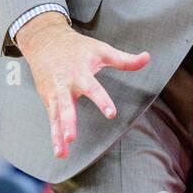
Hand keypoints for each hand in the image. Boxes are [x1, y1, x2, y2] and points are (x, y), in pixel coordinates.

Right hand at [16, 12, 149, 158]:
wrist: (45, 41)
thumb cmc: (77, 47)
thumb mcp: (101, 50)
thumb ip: (124, 59)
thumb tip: (147, 58)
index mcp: (80, 73)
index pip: (93, 88)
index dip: (102, 101)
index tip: (111, 114)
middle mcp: (65, 85)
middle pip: (66, 106)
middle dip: (68, 122)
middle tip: (71, 138)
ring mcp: (54, 93)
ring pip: (55, 116)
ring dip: (57, 134)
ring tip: (61, 152)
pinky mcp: (47, 99)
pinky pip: (51, 119)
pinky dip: (53, 135)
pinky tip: (58, 151)